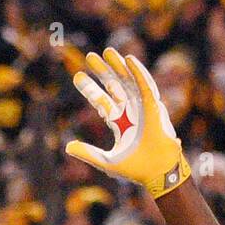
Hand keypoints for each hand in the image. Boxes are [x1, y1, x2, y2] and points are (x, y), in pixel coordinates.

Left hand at [65, 47, 190, 198]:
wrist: (157, 173)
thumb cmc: (136, 169)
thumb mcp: (107, 161)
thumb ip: (88, 153)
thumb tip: (67, 147)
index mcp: (119, 123)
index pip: (102, 101)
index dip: (90, 88)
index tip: (77, 76)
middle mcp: (130, 113)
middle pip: (114, 86)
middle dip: (102, 72)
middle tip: (89, 57)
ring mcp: (143, 109)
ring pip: (129, 82)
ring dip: (118, 66)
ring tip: (106, 51)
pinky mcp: (155, 107)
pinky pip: (146, 86)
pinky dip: (139, 73)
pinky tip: (129, 60)